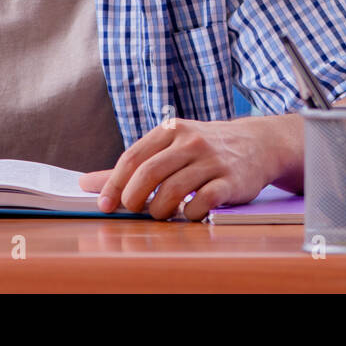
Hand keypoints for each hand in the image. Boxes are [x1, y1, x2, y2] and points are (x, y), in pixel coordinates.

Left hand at [77, 115, 296, 221]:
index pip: (133, 158)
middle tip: (133, 211)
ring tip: (160, 214)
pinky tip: (188, 214)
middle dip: (133, 199)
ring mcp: (212, 160)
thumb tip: (87, 183)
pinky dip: (189, 215)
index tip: (104, 205)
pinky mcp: (230, 180)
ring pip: (173, 191)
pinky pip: (202, 203)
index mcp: (170, 129)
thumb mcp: (170, 147)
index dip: (114, 184)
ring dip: (160, 210)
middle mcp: (190, 141)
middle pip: (149, 174)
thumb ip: (131, 166)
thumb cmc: (206, 148)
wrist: (259, 143)